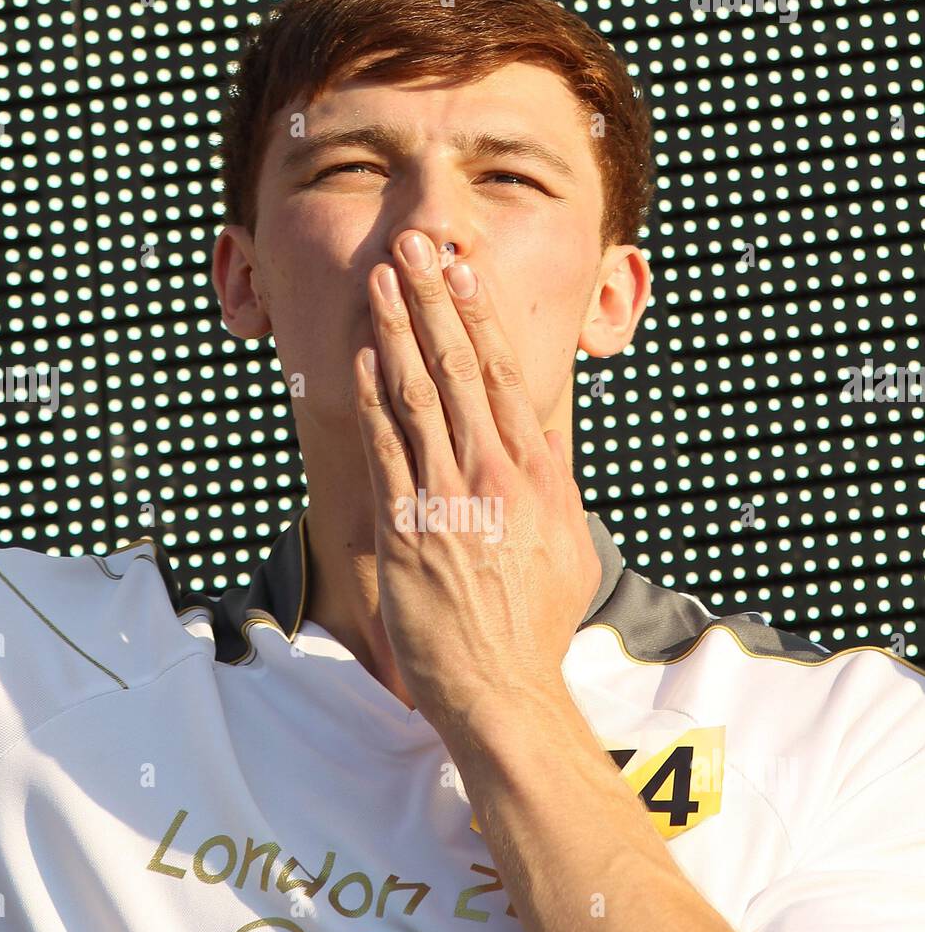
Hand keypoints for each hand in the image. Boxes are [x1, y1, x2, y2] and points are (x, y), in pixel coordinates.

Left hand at [353, 229, 601, 733]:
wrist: (503, 684)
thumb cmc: (537, 623)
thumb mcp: (569, 547)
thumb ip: (554, 490)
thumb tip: (541, 449)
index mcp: (537, 473)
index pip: (504, 377)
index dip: (479, 317)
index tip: (463, 272)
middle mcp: (495, 473)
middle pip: (460, 369)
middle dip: (436, 301)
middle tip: (416, 247)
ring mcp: (449, 497)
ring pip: (419, 394)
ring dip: (398, 331)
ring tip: (385, 280)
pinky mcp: (407, 526)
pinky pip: (387, 446)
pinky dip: (372, 396)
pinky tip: (362, 356)